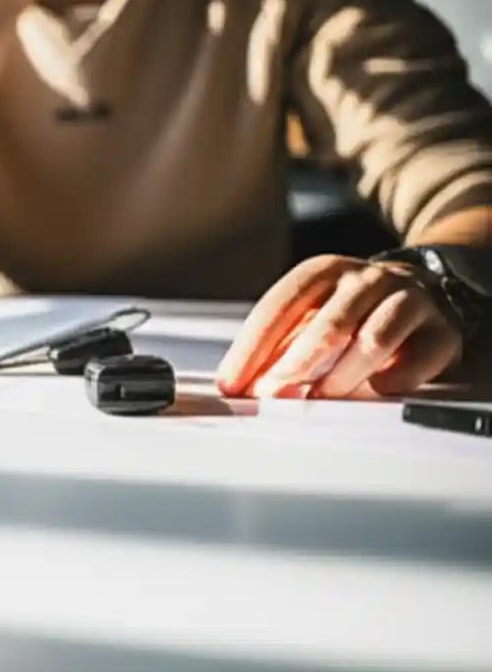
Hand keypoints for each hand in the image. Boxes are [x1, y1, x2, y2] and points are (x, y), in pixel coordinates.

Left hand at [217, 255, 463, 399]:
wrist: (422, 292)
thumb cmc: (351, 312)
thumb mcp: (309, 318)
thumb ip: (276, 349)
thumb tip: (238, 386)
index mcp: (323, 271)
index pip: (281, 305)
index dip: (252, 347)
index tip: (231, 383)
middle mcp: (366, 279)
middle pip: (328, 324)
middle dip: (295, 366)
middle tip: (272, 397)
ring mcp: (408, 300)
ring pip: (374, 340)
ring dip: (341, 377)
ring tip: (319, 400)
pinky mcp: (441, 329)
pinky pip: (420, 357)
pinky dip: (396, 378)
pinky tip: (376, 389)